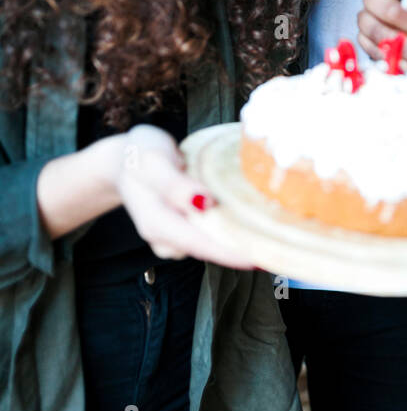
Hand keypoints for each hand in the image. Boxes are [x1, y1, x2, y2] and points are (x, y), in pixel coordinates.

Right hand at [109, 124, 254, 267]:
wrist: (123, 159)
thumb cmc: (140, 154)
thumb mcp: (153, 161)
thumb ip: (175, 185)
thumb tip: (204, 203)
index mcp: (156, 222)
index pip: (198, 243)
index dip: (229, 252)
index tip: (260, 255)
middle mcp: (164, 237)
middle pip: (208, 249)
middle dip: (241, 252)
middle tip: (278, 250)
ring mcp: (171, 238)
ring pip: (209, 245)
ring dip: (236, 240)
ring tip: (267, 231)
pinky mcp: (180, 232)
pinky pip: (207, 236)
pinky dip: (226, 230)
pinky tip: (244, 220)